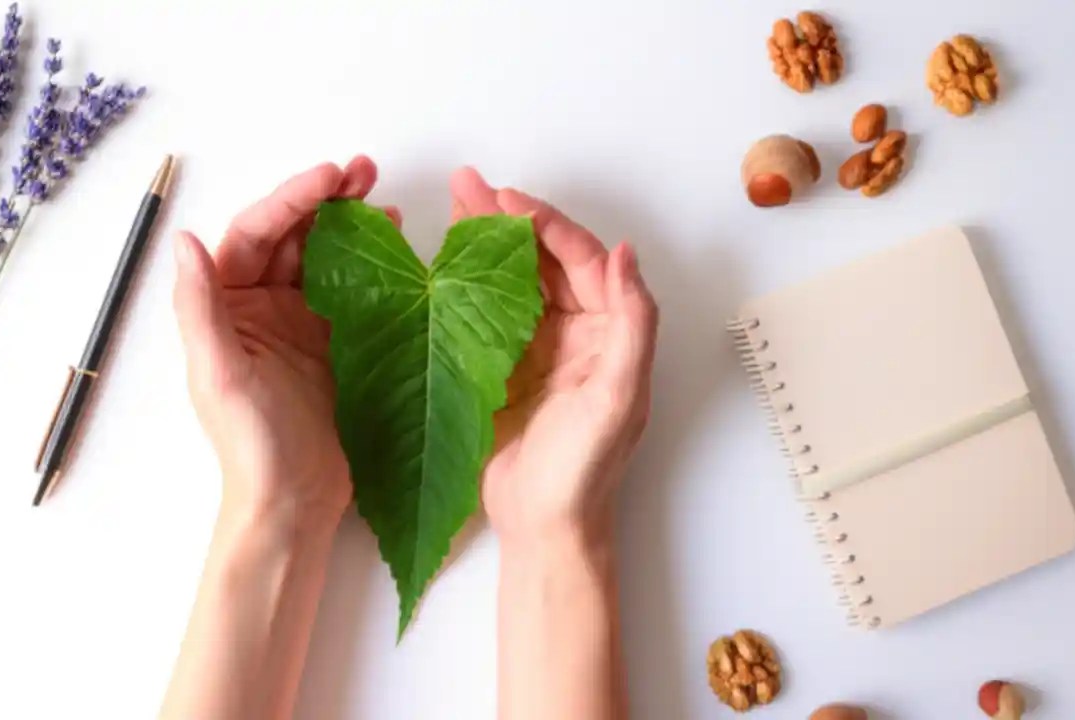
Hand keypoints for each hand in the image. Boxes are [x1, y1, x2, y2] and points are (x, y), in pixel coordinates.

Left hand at [172, 156, 386, 533]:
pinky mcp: (336, 342)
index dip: (290, 199)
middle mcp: (259, 305)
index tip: (330, 175)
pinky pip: (352, 289)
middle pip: (291, 235)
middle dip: (324, 198)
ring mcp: (300, 322)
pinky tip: (395, 242)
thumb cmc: (250, 443)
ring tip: (384, 197)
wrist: (294, 502)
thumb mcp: (218, 374)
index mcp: (225, 305)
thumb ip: (200, 307)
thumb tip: (183, 240)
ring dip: (349, 222)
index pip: (254, 234)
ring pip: (323, 255)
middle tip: (365, 172)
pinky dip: (371, 262)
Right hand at [449, 169, 659, 544]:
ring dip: (486, 241)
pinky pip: (487, 311)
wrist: (544, 527)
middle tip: (469, 184)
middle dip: (509, 220)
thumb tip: (625, 252)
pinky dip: (467, 282)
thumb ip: (632, 322)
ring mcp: (538, 347)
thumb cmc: (585, 469)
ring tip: (452, 203)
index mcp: (611, 331)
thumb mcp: (619, 396)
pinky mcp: (502, 367)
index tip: (507, 201)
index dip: (546, 224)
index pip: (581, 260)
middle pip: (544, 259)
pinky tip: (442, 259)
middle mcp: (578, 331)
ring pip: (513, 279)